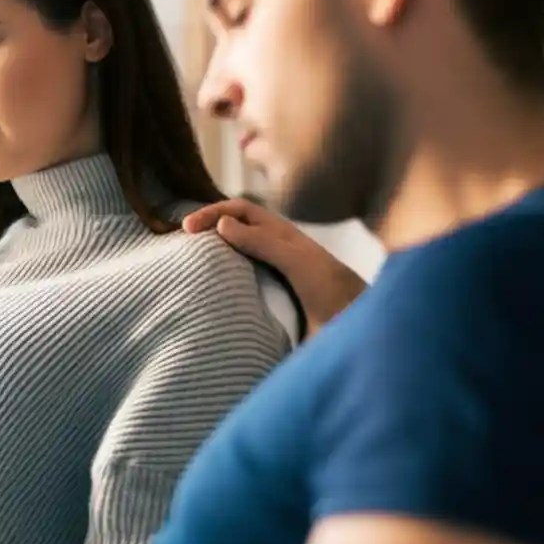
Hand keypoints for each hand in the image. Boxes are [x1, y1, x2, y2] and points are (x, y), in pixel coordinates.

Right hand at [183, 199, 366, 337]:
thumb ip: (264, 244)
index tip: (186, 230)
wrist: (363, 331)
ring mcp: (279, 274)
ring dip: (216, 248)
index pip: (241, 212)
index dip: (213, 213)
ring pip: (240, 251)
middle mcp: (281, 251)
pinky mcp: (278, 300)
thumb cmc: (337, 297)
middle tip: (180, 237)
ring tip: (189, 257)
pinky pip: (246, 279)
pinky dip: (226, 275)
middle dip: (208, 226)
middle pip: (237, 226)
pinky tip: (213, 286)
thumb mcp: (299, 264)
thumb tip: (222, 225)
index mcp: (285, 238)